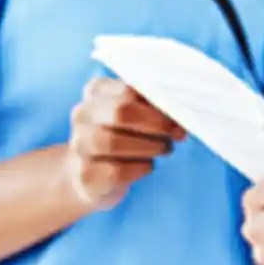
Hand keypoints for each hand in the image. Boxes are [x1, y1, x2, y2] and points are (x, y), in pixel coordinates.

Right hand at [64, 77, 184, 209]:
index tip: (181, 112)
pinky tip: (148, 165)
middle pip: (121, 111)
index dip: (159, 101)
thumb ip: (156, 105)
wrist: (92, 176)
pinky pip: (117, 170)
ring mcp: (79, 145)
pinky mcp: (85, 175)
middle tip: (178, 133)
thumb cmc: (126, 136)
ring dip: (150, 146)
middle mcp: (82, 114)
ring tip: (165, 149)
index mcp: (97, 91)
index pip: (129, 88)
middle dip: (157, 123)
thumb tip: (184, 108)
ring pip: (114, 142)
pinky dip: (141, 167)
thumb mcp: (139, 113)